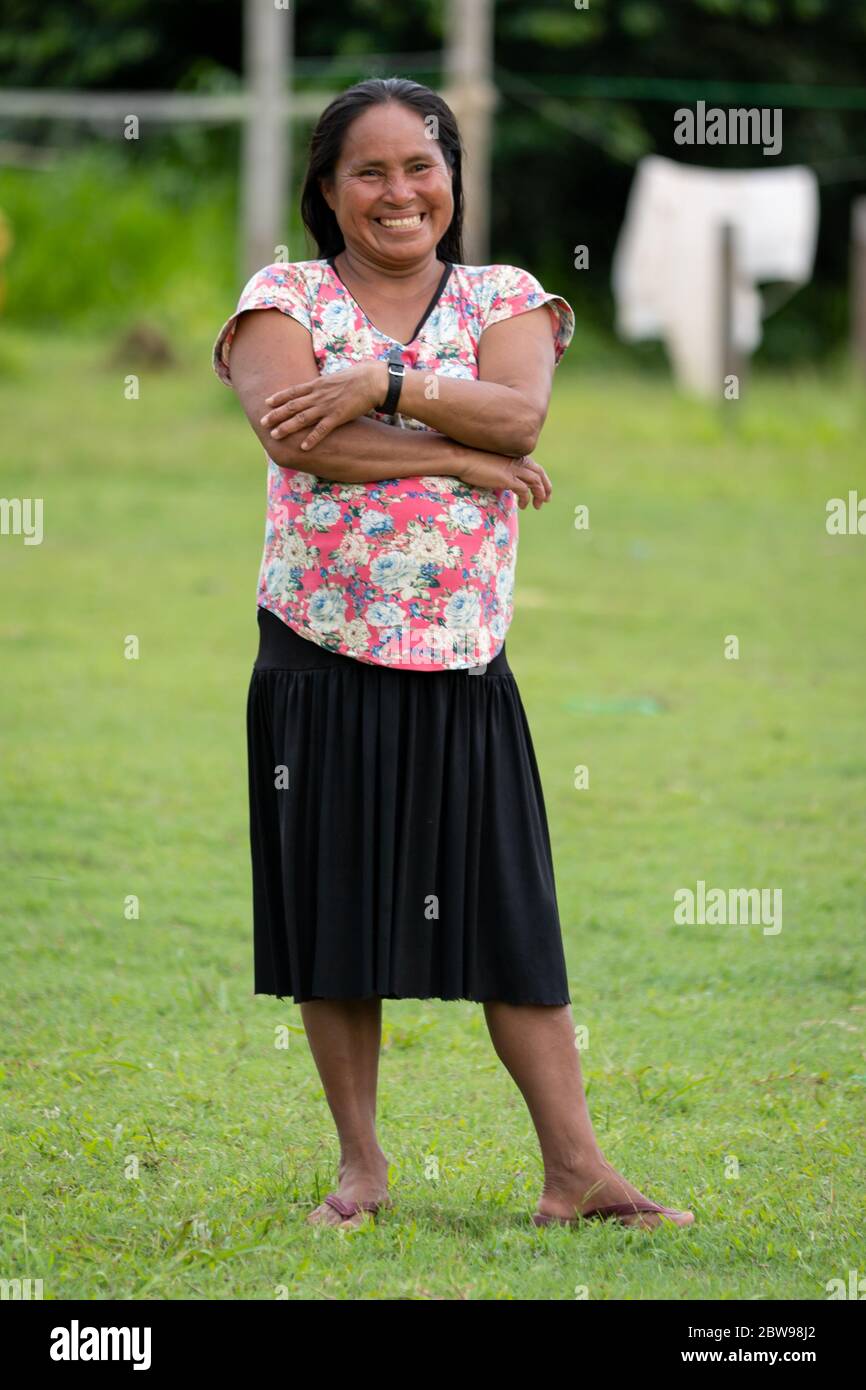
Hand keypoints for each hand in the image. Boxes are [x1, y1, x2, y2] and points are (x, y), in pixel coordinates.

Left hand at [260, 361, 386, 450]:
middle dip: (276, 415)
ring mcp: (326, 406)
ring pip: (302, 418)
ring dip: (287, 427)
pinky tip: (303, 447)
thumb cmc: (357, 378)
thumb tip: (317, 389)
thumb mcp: (334, 378)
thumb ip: (323, 386)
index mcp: (317, 384)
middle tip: (262, 422)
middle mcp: (318, 395)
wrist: (372, 380)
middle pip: (292, 406)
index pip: (293, 391)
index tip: (266, 402)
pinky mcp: (338, 416)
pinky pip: (322, 430)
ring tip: (275, 435)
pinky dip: (311, 438)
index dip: (278, 397)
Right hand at [455, 452, 551, 509]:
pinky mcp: (508, 478)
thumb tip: (501, 480)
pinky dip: (526, 499)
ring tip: (538, 506)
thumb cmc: (470, 461)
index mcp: (513, 457)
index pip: (533, 466)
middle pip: (539, 473)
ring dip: (540, 494)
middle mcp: (516, 461)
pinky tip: (523, 506)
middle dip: (546, 486)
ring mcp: (513, 469)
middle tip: (547, 499)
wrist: (462, 457)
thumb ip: (499, 470)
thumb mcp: (490, 465)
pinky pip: (524, 490)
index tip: (541, 487)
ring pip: (536, 482)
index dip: (540, 477)